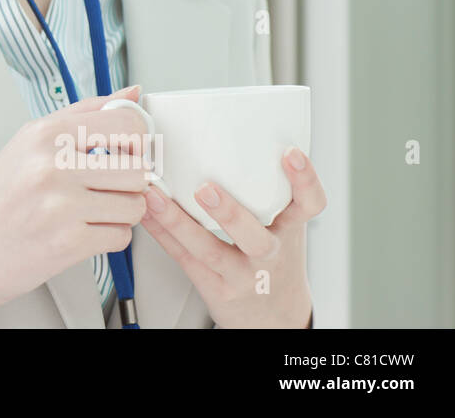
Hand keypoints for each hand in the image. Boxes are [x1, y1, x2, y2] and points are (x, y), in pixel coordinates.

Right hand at [0, 84, 153, 323]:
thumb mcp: (29, 143)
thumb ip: (84, 114)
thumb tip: (132, 94)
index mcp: (44, 133)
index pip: (124, 122)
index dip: (137, 141)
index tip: (129, 152)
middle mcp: (52, 164)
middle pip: (137, 169)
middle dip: (130, 185)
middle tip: (106, 189)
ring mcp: (61, 204)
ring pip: (135, 205)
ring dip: (121, 213)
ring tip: (92, 212)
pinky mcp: (68, 242)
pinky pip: (121, 236)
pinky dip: (108, 238)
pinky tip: (82, 232)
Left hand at [139, 146, 325, 327]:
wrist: (273, 318)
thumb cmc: (272, 261)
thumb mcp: (284, 230)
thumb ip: (268, 193)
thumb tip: (235, 135)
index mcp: (289, 232)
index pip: (309, 206)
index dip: (305, 180)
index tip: (290, 153)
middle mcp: (268, 255)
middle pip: (255, 238)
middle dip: (230, 213)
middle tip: (206, 188)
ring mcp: (241, 275)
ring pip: (208, 251)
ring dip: (177, 221)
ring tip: (154, 195)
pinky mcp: (213, 287)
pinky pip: (183, 258)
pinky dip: (161, 233)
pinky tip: (145, 213)